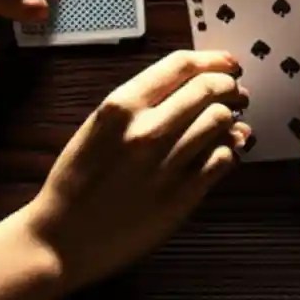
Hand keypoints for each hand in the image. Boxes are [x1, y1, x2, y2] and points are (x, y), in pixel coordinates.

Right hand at [26, 50, 249, 293]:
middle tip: (237, 93)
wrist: (62, 238)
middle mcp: (147, 130)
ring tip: (234, 123)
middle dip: (230, 87)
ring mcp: (167, 163)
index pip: (180, 66)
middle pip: (208, 90)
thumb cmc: (77, 182)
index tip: (227, 64)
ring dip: (233, 119)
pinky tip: (227, 151)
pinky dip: (231, 150)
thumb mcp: (98, 127)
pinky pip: (223, 160)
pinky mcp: (182, 196)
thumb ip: (140, 104)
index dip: (212, 60)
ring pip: (221, 122)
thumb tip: (189, 88)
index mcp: (121, 106)